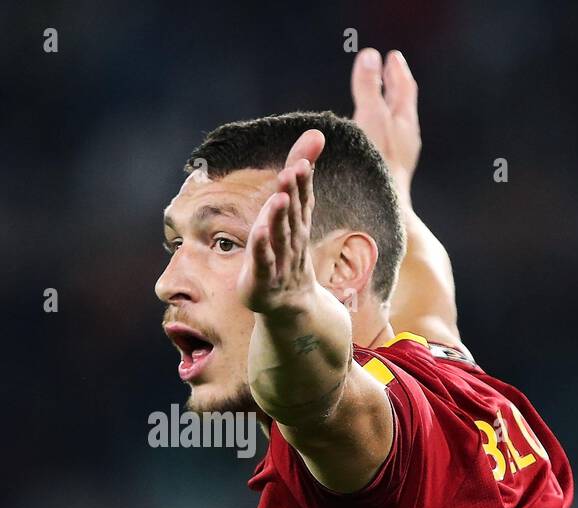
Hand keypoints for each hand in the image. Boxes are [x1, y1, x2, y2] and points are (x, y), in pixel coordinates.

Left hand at [238, 128, 325, 320]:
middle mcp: (291, 241)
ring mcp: (279, 262)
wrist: (289, 306)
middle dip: (293, 192)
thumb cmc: (286, 253)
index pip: (302, 200)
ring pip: (280, 236)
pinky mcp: (262, 279)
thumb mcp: (292, 214)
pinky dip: (262, 247)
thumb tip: (317, 133)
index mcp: (298, 225)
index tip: (304, 160)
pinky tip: (260, 231)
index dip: (303, 182)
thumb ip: (300, 176)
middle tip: (293, 170)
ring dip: (279, 216)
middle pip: (292, 214)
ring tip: (278, 196)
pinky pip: (263, 261)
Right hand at [351, 47, 419, 207]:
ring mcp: (394, 162)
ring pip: (391, 129)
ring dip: (382, 112)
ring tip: (372, 104)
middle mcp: (404, 144)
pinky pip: (379, 147)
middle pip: (400, 108)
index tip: (392, 57)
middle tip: (386, 71)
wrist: (379, 217)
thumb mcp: (372, 119)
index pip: (404, 90)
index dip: (397, 72)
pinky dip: (372, 134)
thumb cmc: (377, 167)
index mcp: (405, 126)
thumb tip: (370, 54)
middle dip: (392, 89)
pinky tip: (360, 142)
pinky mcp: (381, 178)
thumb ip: (370, 88)